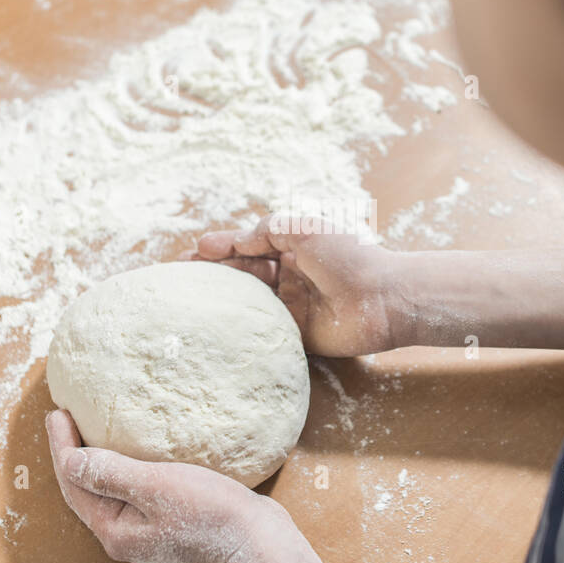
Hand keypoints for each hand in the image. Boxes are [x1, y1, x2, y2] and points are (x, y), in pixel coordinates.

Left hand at [45, 408, 295, 562]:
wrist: (260, 546)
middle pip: (87, 490)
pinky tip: (137, 450)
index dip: (62, 447)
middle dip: (73, 453)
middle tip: (66, 416)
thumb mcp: (156, 487)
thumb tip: (68, 460)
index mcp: (115, 530)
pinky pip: (136, 489)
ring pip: (111, 489)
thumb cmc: (211, 515)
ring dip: (98, 459)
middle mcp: (126, 534)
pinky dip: (126, 466)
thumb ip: (111, 473)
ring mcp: (149, 530)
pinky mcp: (171, 521)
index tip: (58, 412)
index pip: (75, 484)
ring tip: (93, 428)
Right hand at [185, 215, 402, 356]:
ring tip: (188, 297)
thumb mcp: (305, 229)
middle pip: (244, 273)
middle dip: (213, 272)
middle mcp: (291, 275)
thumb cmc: (349, 257)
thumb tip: (238, 241)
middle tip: (180, 274)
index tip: (196, 250)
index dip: (222, 246)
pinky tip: (214, 325)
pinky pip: (262, 328)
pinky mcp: (296, 333)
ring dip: (221, 297)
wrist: (383, 299)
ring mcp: (292, 305)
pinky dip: (239, 325)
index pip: (250, 245)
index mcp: (294, 247)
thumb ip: (268, 230)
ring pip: (249, 300)